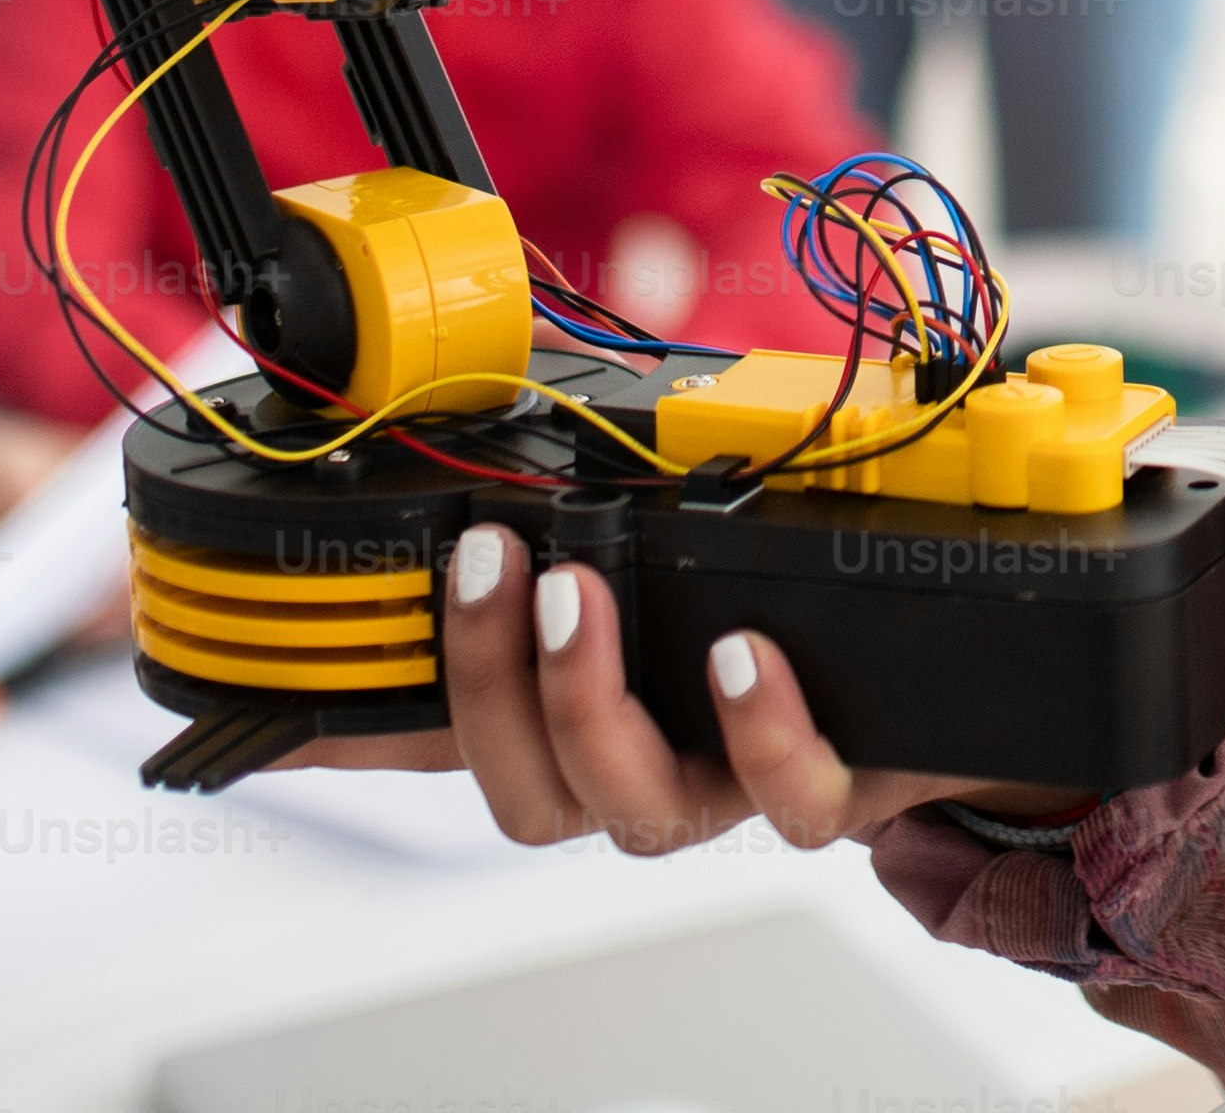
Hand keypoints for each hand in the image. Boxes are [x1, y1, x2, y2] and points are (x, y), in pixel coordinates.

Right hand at [274, 521, 1074, 854]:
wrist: (959, 652)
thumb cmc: (793, 575)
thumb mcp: (670, 510)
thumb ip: (576, 476)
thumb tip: (476, 409)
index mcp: (577, 702)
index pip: (435, 733)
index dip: (341, 732)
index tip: (266, 695)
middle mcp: (642, 759)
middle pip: (520, 792)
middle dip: (483, 679)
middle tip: (494, 559)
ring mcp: (728, 782)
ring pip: (628, 815)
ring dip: (586, 704)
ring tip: (583, 594)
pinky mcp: (830, 781)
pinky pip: (787, 800)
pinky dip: (760, 728)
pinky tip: (744, 655)